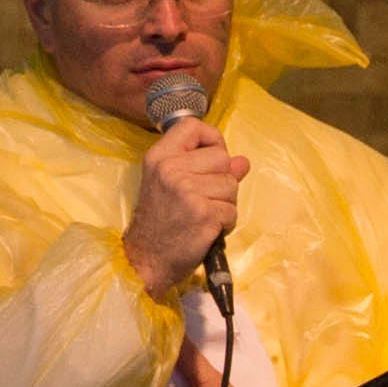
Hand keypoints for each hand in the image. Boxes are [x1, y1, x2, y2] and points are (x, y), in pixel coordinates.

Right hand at [121, 119, 247, 294]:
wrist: (145, 260)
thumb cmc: (159, 223)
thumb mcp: (171, 185)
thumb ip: (206, 168)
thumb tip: (242, 162)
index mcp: (159, 156)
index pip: (193, 126)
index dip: (212, 139)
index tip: (212, 158)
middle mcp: (171, 169)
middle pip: (222, 158)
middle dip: (222, 181)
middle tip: (203, 200)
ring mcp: (187, 191)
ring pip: (231, 185)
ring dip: (225, 205)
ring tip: (203, 216)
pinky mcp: (203, 213)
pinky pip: (232, 210)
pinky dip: (226, 223)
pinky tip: (208, 230)